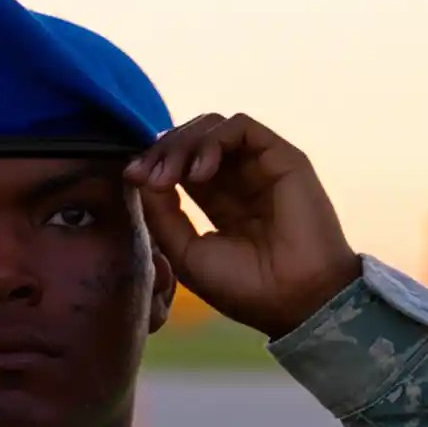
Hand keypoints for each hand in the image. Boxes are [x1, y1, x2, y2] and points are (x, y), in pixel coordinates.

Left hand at [126, 113, 361, 338]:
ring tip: (173, 176)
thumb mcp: (185, 253)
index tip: (131, 176)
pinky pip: (240, 126)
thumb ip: (161, 213)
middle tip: (148, 176)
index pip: (178, 163)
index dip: (153, 162)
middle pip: (190, 140)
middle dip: (162, 151)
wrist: (295, 300)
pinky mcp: (282, 157)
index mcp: (218, 202)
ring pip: (211, 127)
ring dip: (183, 144)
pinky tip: (199, 173)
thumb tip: (139, 175)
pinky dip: (213, 140)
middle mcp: (239, 178)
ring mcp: (260, 166)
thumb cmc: (244, 287)